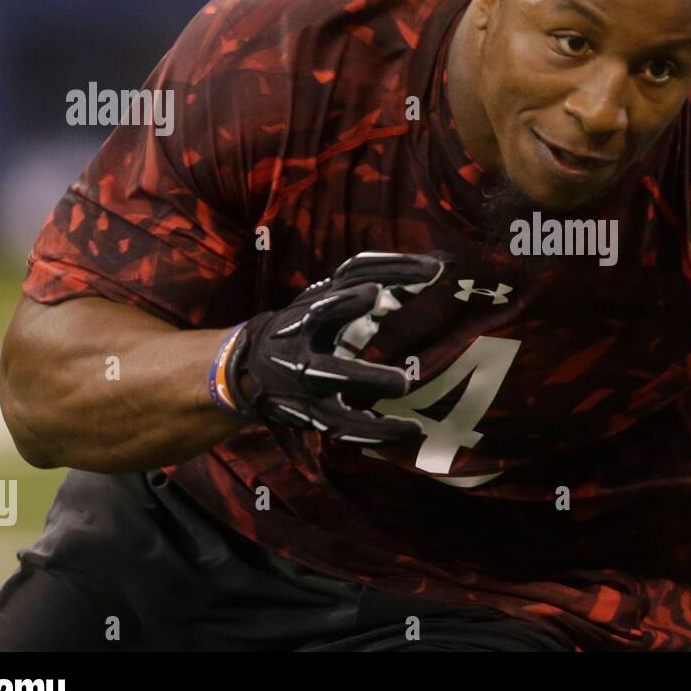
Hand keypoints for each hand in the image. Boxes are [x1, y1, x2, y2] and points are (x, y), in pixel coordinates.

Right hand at [224, 251, 445, 443]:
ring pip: (331, 374)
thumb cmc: (307, 328)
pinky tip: (411, 430)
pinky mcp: (309, 412)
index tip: (435, 267)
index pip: (352, 273)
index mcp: (318, 301)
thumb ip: (385, 283)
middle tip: (378, 297)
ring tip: (402, 383)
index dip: (390, 266)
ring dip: (366, 378)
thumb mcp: (334, 298)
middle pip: (321, 314)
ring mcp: (304, 374)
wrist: (245, 371)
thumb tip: (445, 260)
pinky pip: (344, 425)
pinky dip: (378, 430)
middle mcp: (305, 333)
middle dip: (344, 305)